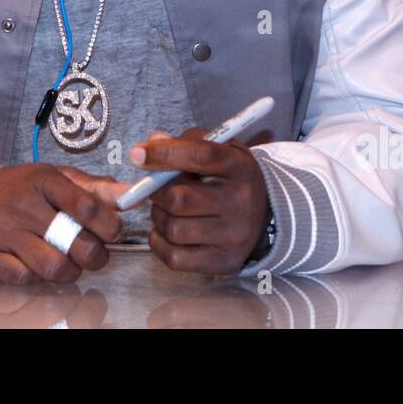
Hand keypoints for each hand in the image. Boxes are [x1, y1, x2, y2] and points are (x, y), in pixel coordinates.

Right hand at [0, 163, 128, 284]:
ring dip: (69, 272)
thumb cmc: (14, 190)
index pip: (86, 205)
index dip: (109, 224)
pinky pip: (24, 278)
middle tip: (93, 253)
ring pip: (53, 266)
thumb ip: (90, 187)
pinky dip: (36, 278)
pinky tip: (36, 266)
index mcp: (43, 181)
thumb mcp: (50, 177)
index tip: (113, 231)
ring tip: (68, 264)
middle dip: (95, 255)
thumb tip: (127, 194)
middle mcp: (24, 205)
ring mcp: (4, 232)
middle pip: (76, 243)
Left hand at [130, 127, 269, 274]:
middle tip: (155, 190)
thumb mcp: (217, 149)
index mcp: (238, 166)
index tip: (137, 154)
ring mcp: (235, 235)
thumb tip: (151, 144)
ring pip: (174, 229)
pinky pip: (176, 258)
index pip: (200, 156)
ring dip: (158, 217)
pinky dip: (160, 243)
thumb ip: (184, 143)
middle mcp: (241, 201)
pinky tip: (165, 232)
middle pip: (180, 199)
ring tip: (164, 210)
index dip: (165, 154)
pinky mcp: (226, 261)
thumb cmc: (230, 176)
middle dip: (156, 193)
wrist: (265, 213)